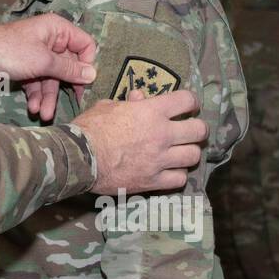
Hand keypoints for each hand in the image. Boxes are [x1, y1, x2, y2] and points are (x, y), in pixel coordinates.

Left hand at [0, 15, 96, 121]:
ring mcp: (37, 55)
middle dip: (65, 87)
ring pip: (51, 78)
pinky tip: (33, 108)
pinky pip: (37, 82)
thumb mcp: (43, 62)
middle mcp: (50, 40)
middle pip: (68, 66)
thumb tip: (93, 74)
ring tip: (43, 115)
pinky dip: (36, 95)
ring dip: (48, 97)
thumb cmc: (10, 51)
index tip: (84, 83)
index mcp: (58, 29)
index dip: (86, 63)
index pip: (85, 44)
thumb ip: (69, 69)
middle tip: (71, 106)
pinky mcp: (25, 67)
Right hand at [74, 88, 206, 193]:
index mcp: (152, 111)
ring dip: (188, 152)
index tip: (188, 106)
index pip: (187, 100)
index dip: (191, 102)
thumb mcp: (106, 106)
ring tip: (180, 152)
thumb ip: (127, 102)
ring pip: (193, 156)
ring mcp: (160, 159)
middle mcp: (162, 134)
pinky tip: (170, 171)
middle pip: (199, 130)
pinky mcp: (153, 181)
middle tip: (190, 130)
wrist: (79, 157)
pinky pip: (179, 179)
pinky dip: (177, 174)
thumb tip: (139, 97)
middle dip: (197, 128)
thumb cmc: (89, 128)